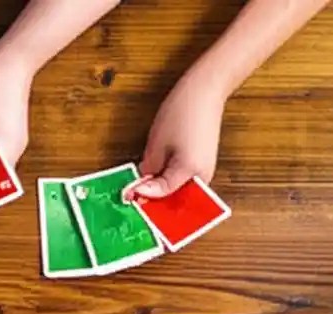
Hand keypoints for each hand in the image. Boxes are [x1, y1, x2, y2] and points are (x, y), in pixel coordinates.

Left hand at [127, 71, 225, 199]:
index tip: (127, 193)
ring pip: (180, 194)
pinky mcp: (203, 166)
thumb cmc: (181, 113)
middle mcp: (202, 178)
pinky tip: (156, 178)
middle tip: (135, 197)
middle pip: (175, 201)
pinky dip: (170, 183)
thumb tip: (142, 185)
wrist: (204, 93)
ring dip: (162, 194)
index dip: (143, 194)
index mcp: (190, 173)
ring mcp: (205, 173)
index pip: (162, 194)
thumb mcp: (157, 143)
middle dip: (155, 201)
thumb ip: (149, 169)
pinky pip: (185, 182)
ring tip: (143, 188)